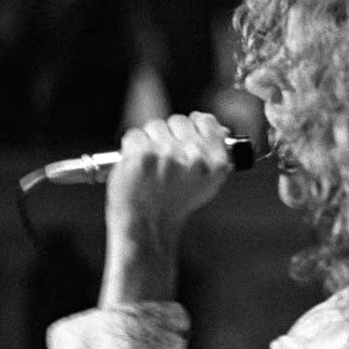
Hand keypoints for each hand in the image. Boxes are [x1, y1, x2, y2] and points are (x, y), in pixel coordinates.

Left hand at [99, 112, 232, 306]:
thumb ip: (213, 153)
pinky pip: (134, 135)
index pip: (207, 122)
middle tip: (164, 161)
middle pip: (178, 121)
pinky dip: (131, 150)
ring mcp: (168, 155)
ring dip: (149, 142)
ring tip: (150, 167)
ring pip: (155, 126)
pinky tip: (137, 169)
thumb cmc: (174, 205)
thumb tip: (218, 128)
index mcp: (216, 164)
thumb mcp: (207, 183)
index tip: (184, 137)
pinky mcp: (142, 155)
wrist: (148, 228)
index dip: (193, 126)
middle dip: (169, 136)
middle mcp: (195, 158)